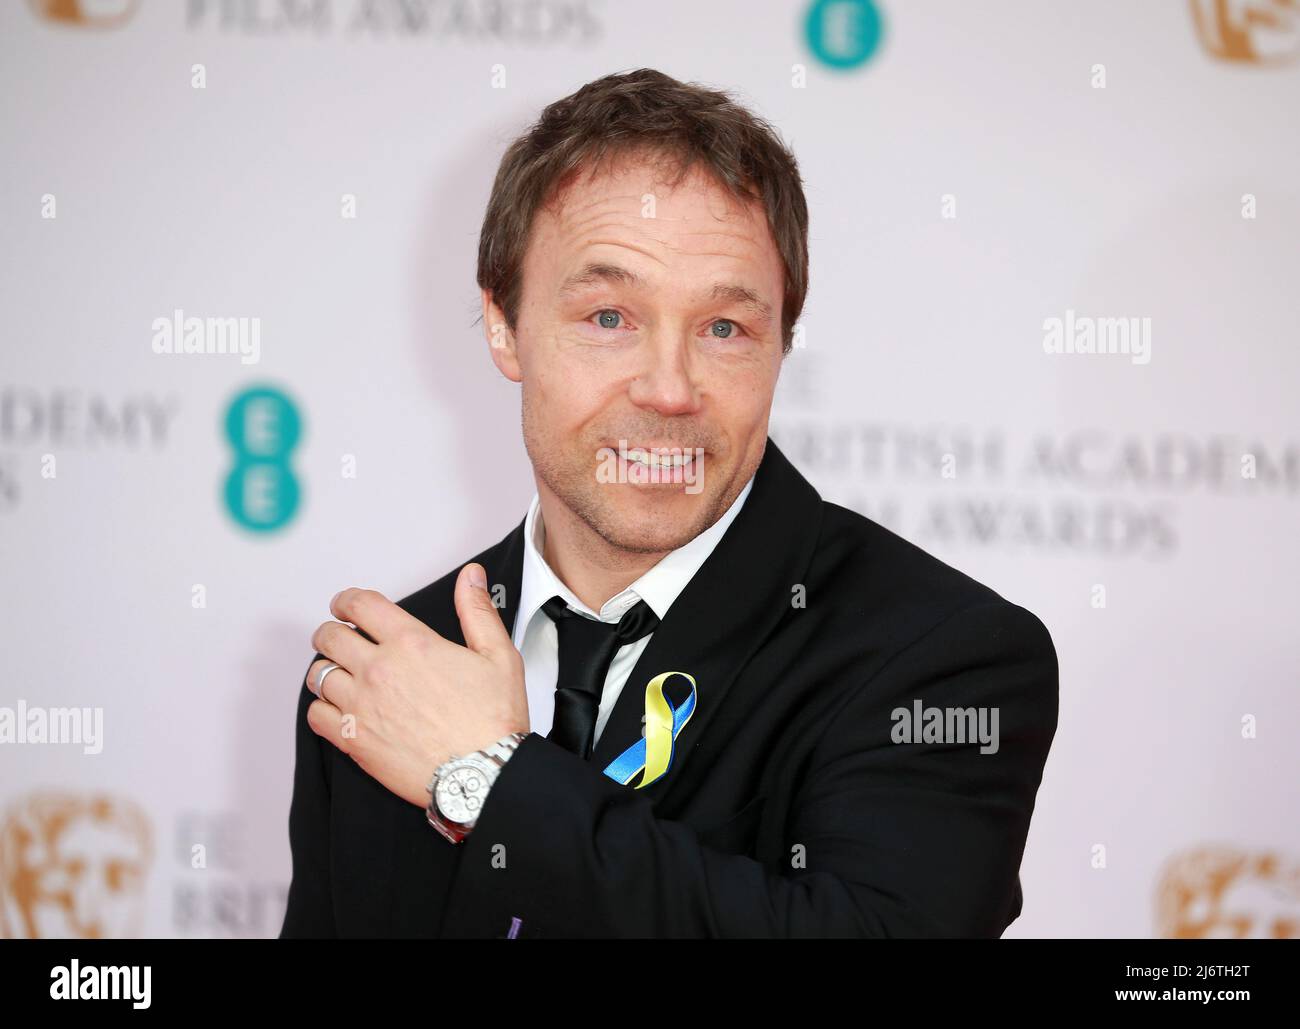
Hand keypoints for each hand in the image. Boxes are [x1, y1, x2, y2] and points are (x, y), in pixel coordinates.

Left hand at [303, 563, 528, 808]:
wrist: (483, 774)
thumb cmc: (493, 719)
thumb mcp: (498, 655)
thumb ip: (477, 611)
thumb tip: (470, 577)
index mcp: (411, 643)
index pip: (359, 605)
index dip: (347, 600)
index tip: (346, 605)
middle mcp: (379, 670)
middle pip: (328, 636)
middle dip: (331, 631)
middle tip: (339, 638)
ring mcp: (362, 706)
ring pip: (318, 675)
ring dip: (326, 669)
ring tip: (338, 673)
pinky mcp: (355, 740)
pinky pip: (316, 715)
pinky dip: (321, 708)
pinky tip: (337, 708)